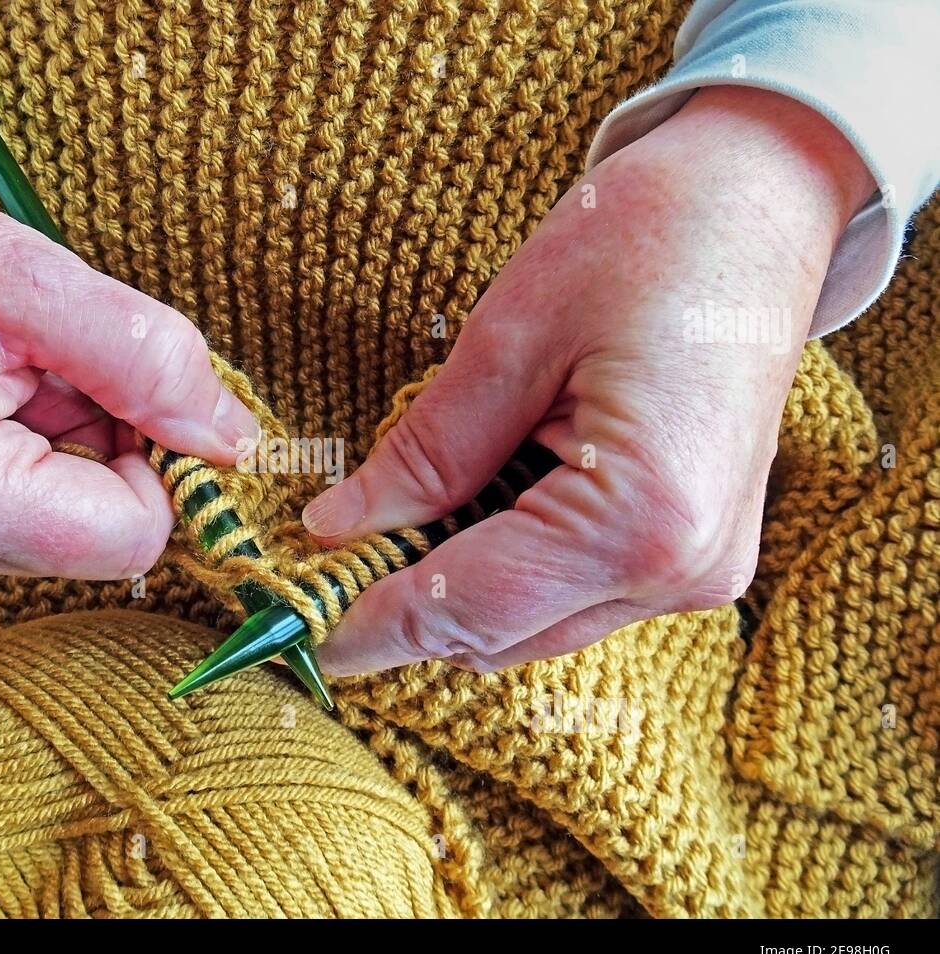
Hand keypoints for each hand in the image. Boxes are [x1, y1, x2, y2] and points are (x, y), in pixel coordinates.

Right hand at [0, 150, 257, 581]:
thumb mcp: (37, 277)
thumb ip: (148, 361)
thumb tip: (233, 443)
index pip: (126, 539)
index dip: (154, 464)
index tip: (120, 389)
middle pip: (98, 542)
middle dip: (108, 452)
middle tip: (54, 370)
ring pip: (70, 534)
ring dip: (77, 453)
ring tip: (17, 378)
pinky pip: (31, 525)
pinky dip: (43, 462)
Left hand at [303, 86, 874, 674]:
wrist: (761, 205)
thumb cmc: (645, 241)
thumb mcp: (510, 335)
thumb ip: (425, 452)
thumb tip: (339, 527)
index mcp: (639, 519)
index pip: (473, 606)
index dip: (378, 623)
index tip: (303, 628)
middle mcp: (681, 570)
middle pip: (502, 636)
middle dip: (410, 609)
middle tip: (334, 560)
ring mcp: (700, 572)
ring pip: (536, 628)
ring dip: (460, 592)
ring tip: (401, 521)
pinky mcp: (698, 555)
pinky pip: (576, 597)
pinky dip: (511, 572)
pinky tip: (477, 509)